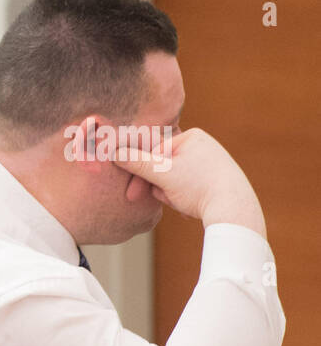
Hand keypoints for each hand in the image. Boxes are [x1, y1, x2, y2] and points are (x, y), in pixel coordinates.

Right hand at [114, 127, 264, 235]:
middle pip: (164, 167)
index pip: (154, 153)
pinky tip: (190, 207)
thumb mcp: (162, 174)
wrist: (234, 209)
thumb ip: (136, 162)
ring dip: (171, 194)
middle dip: (160, 186)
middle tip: (165, 199)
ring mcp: (210, 162)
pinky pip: (187, 187)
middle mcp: (203, 145)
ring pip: (174, 180)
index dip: (143, 174)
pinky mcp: (214, 179)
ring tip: (183, 202)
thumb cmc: (199, 187)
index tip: (133, 193)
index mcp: (192, 136)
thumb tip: (112, 151)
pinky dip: (183, 198)